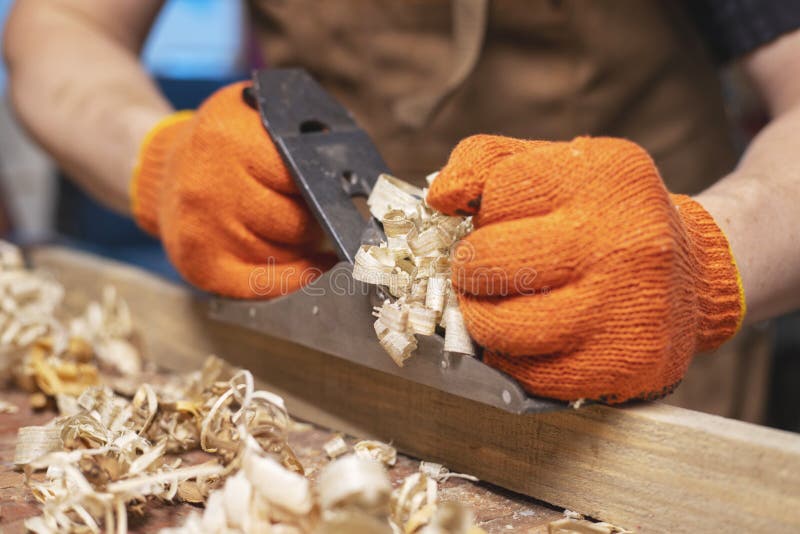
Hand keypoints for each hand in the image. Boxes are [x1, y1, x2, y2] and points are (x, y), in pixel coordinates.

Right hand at [130, 82, 335, 297]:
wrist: (166, 171)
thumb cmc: (226, 145)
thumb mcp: (258, 115)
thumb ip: (303, 131)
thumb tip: (353, 168)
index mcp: (228, 139)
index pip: (305, 175)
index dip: (329, 187)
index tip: (345, 193)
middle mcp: (209, 187)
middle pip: (298, 223)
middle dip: (319, 221)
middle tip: (322, 213)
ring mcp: (203, 231)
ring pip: (287, 254)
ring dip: (304, 247)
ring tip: (301, 229)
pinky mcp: (200, 267)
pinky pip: (265, 285)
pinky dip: (294, 278)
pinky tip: (311, 265)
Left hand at [427, 135, 744, 402]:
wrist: (691, 274)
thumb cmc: (605, 216)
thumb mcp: (557, 164)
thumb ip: (485, 161)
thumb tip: (438, 197)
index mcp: (608, 177)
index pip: (495, 193)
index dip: (484, 213)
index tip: (500, 222)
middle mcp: (624, 242)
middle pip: (487, 261)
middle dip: (470, 267)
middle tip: (483, 270)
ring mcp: (624, 309)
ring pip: (496, 325)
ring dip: (480, 316)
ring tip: (498, 304)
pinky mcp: (619, 364)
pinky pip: (523, 373)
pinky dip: (509, 357)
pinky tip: (529, 337)